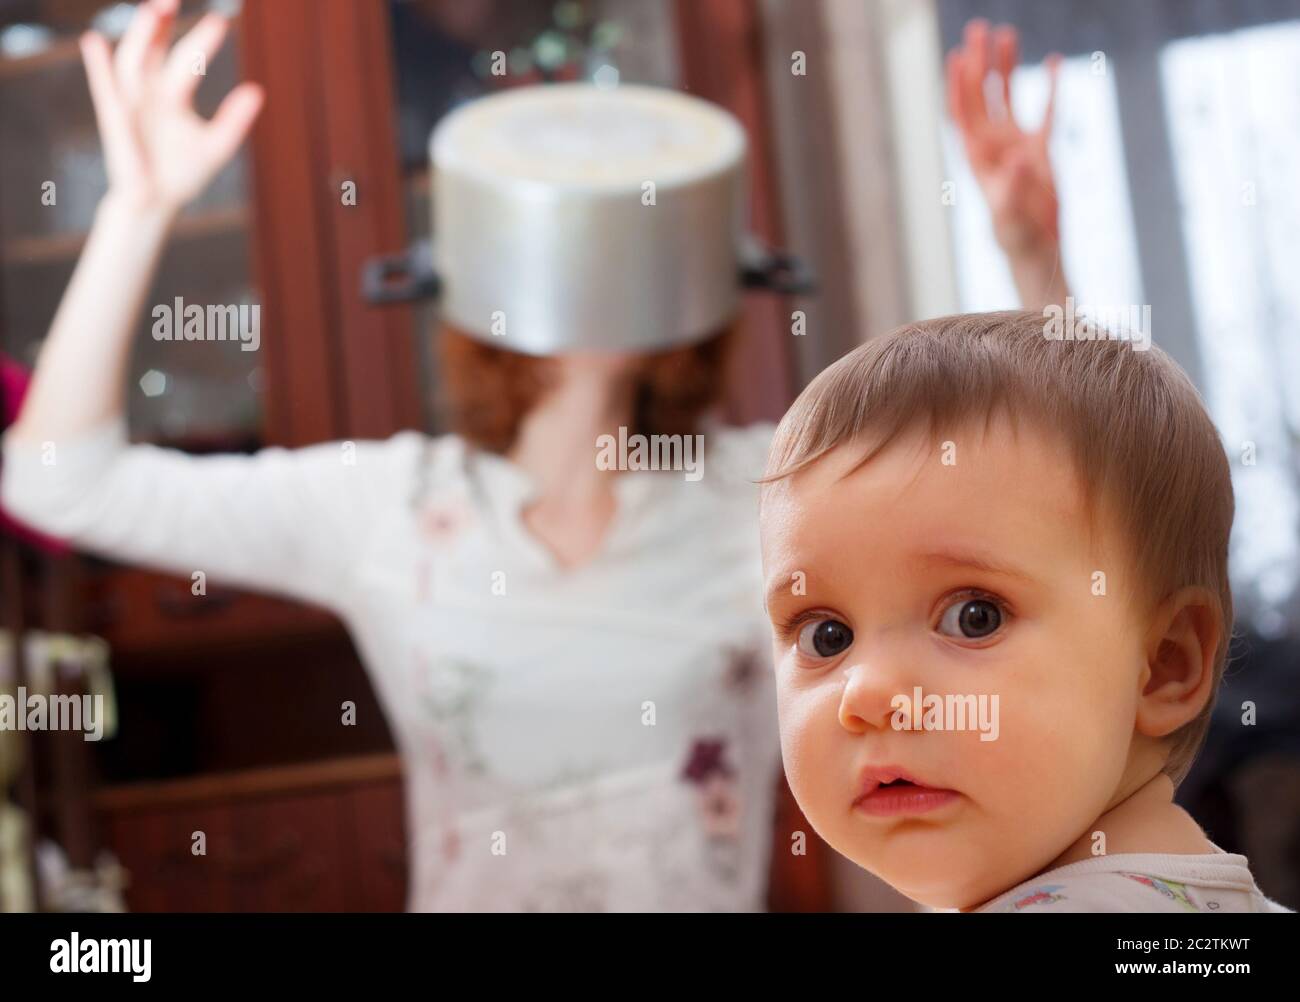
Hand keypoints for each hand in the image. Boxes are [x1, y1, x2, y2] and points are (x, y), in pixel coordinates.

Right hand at [80, 0, 263, 216]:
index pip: (188, 58)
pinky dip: (98, 66)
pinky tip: (94, 42)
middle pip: (154, 45)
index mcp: (173, 92)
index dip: (203, 39)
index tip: (221, 20)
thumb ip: (234, 120)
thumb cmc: (183, 171)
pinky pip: (104, 88)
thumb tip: (257, 90)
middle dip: (162, 21)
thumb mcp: (216, 145)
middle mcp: (149, 89)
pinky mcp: (114, 118)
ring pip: (132, 57)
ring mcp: (130, 100)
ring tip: (154, 9)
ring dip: (141, 34)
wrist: (155, 201)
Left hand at [946, 19, 1060, 262]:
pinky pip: (1046, 111)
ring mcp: (1016, 144)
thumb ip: (1013, 186)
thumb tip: (1018, 159)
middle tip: (979, 29)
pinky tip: (1054, 60)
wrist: (1035, 247)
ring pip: (1009, 95)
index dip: (959, 86)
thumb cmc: (1014, 235)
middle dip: (979, 63)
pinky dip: (1050, 87)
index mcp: (978, 157)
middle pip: (983, 95)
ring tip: (1007, 33)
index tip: (958, 57)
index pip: (964, 114)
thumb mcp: (1010, 214)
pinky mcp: (1041, 150)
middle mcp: (993, 145)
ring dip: (1007, 66)